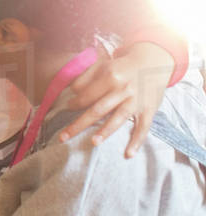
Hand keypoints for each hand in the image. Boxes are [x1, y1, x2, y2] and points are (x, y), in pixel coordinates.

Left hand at [61, 42, 172, 156]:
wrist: (153, 61)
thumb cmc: (122, 67)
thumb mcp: (103, 65)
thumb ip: (86, 78)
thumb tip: (71, 91)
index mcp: (110, 77)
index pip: (86, 96)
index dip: (73, 104)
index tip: (65, 111)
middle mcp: (123, 89)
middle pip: (98, 110)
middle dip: (79, 124)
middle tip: (62, 137)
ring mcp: (137, 101)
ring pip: (119, 118)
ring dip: (106, 131)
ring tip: (93, 143)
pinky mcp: (149, 110)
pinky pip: (143, 128)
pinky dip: (137, 142)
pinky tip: (128, 154)